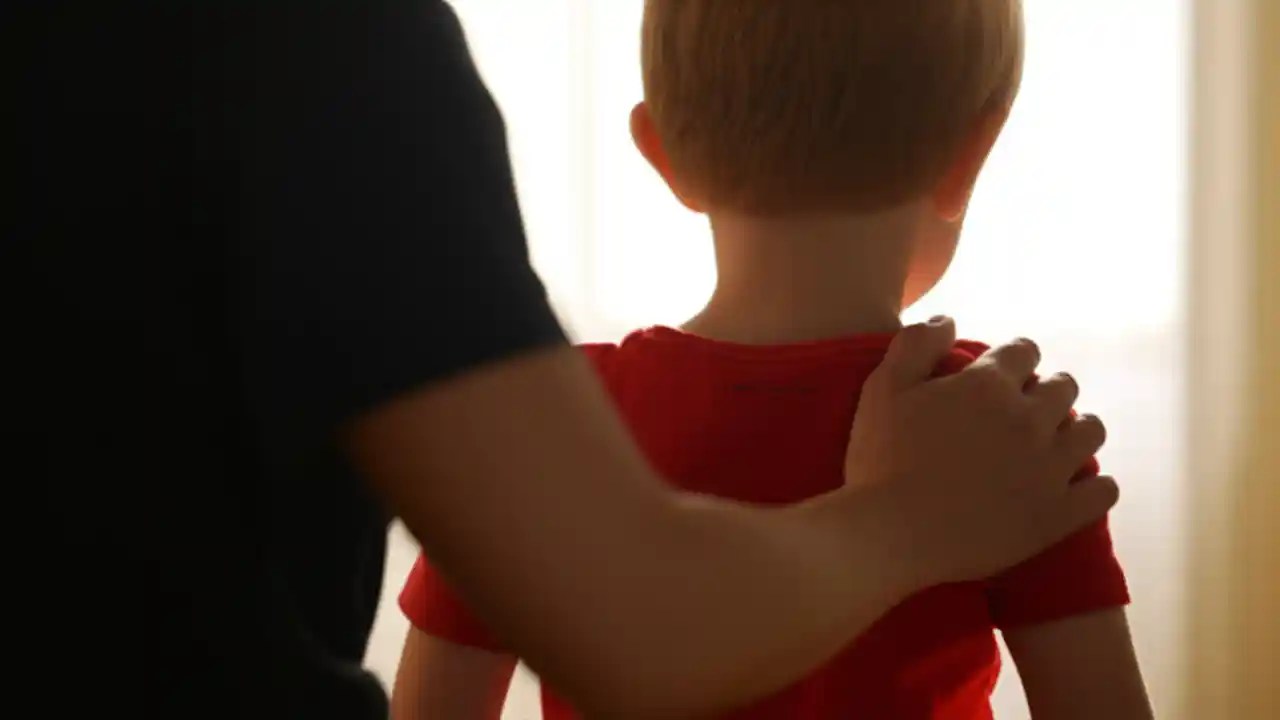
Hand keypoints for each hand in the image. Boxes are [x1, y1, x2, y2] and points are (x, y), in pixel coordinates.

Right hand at [845, 317, 1118, 586]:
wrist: (888, 536)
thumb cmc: (879, 460)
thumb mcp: (882, 388)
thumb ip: (915, 344)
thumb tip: (950, 321)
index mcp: (988, 385)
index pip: (1024, 351)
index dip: (1012, 359)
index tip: (1001, 374)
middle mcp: (1028, 420)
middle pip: (1064, 387)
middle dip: (1047, 391)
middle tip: (1024, 410)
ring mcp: (1048, 469)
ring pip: (1091, 431)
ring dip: (1076, 429)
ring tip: (1054, 443)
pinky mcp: (1057, 516)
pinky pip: (1102, 491)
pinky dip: (1093, 485)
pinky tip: (1074, 487)